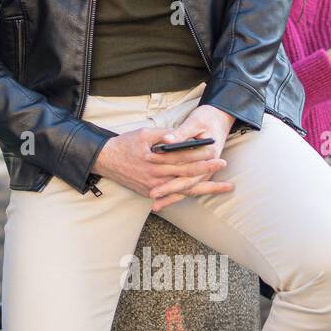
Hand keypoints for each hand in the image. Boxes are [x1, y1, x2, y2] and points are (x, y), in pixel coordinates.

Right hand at [93, 105, 234, 211]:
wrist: (105, 161)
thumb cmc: (124, 145)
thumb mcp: (143, 134)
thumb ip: (163, 135)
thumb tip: (180, 136)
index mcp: (155, 159)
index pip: (182, 157)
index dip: (199, 154)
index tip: (214, 150)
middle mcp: (156, 176)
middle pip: (187, 174)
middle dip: (208, 170)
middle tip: (223, 164)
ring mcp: (154, 187)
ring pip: (184, 189)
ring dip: (206, 188)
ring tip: (224, 187)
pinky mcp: (150, 192)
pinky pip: (173, 195)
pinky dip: (189, 195)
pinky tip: (203, 194)